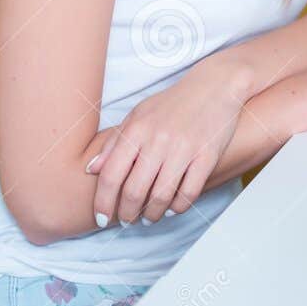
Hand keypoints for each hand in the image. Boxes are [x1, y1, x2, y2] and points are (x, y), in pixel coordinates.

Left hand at [86, 54, 249, 227]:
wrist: (214, 86)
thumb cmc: (173, 103)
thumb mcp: (138, 115)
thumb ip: (114, 142)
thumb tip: (92, 169)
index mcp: (137, 130)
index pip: (111, 175)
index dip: (102, 202)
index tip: (101, 217)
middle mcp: (158, 141)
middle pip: (134, 191)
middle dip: (126, 214)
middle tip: (126, 220)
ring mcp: (184, 149)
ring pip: (161, 197)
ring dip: (151, 215)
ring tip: (148, 218)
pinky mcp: (206, 156)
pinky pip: (189, 192)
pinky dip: (177, 207)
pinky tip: (171, 209)